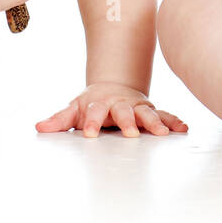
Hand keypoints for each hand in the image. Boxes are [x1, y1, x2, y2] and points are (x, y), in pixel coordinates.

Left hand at [35, 83, 188, 137]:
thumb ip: (59, 120)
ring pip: (147, 113)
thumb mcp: (74, 110)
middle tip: (130, 134)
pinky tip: (182, 129)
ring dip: (155, 122)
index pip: (95, 112)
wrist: (113, 88)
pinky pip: (164, 115)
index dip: (91, 122)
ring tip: (162, 133)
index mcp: (100, 104)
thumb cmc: (92, 104)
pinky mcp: (151, 111)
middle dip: (127, 122)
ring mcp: (137, 107)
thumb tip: (39, 127)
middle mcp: (120, 104)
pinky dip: (173, 121)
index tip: (89, 134)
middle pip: (124, 112)